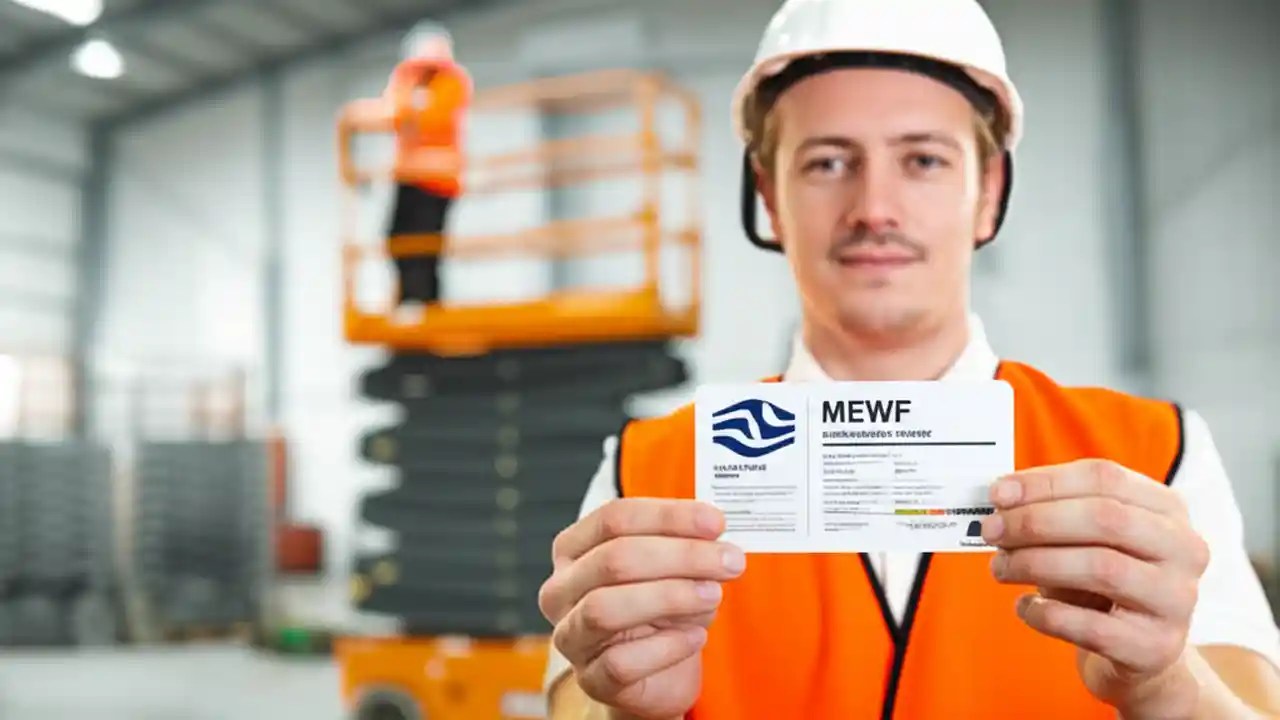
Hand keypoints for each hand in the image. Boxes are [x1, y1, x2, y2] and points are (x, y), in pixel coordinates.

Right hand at [538, 498, 744, 719]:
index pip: (614, 518)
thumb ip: (688, 547)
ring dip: (671, 597)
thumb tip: (716, 537)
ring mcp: (570, 636)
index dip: (668, 516)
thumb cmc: (660, 611)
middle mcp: (562, 589)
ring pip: (607, 608)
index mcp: (574, 549)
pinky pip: (622, 661)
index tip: (715, 522)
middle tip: (728, 560)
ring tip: (713, 596)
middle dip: (681, 556)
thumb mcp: (674, 570)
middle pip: (614, 559)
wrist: (657, 673)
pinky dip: (667, 647)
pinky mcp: (590, 678)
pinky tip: (696, 637)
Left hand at [981, 459, 1210, 716]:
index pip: (1105, 477)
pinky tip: (1025, 607)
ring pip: (1101, 568)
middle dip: (1036, 522)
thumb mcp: (1085, 539)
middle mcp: (1184, 549)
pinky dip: (1046, 613)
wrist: (1140, 653)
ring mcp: (1176, 600)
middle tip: (992, 531)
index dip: (1045, 482)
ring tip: (1000, 568)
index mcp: (1167, 508)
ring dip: (1035, 564)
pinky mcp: (1156, 647)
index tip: (997, 493)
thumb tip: (1001, 497)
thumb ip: (1050, 511)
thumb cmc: (1103, 583)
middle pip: (1105, 519)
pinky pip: (1090, 626)